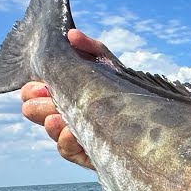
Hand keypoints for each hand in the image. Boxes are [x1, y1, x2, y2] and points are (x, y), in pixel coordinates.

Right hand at [20, 29, 113, 170]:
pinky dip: (68, 143)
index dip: (32, 91)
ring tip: (56, 118)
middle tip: (47, 101)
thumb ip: (92, 49)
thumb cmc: (127, 89)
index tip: (39, 86)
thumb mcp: (110, 66)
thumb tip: (72, 35)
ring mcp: (79, 136)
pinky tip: (72, 133)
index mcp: (64, 94)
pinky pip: (73, 153)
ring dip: (52, 126)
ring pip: (55, 134)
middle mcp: (67, 115)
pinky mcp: (92, 155)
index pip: (35, 94)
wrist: (158, 119)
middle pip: (39, 115)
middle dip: (38, 108)